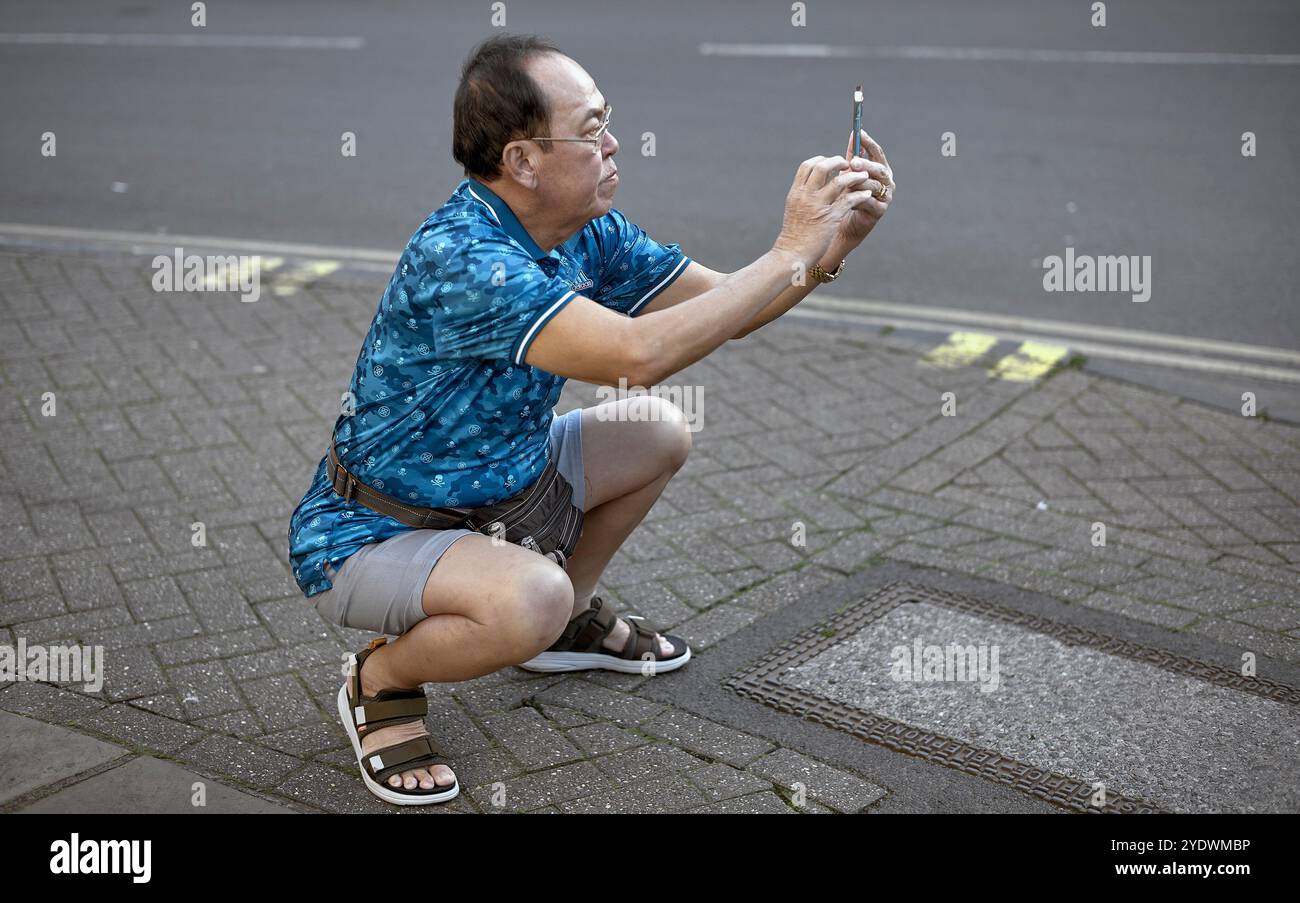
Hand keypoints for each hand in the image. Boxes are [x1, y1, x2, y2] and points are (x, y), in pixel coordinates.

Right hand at [773, 154, 881, 264]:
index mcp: (796, 192)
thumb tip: (815, 183)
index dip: (821, 160)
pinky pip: (849, 200)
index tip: (831, 163)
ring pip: (839, 182)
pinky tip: (866, 194)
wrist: (792, 254)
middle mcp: (806, 196)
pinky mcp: (831, 218)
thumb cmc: (794, 234)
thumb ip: (804, 195)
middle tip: (848, 164)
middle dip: (837, 162)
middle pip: (822, 167)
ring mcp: (818, 206)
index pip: (807, 165)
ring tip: (864, 176)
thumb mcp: (794, 209)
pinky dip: (860, 195)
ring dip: (854, 176)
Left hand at [837, 127, 893, 247]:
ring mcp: (886, 196)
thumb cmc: (848, 195)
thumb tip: (854, 134)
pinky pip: (868, 201)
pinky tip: (847, 196)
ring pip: (873, 185)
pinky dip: (857, 197)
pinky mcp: (880, 211)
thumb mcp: (850, 173)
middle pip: (878, 169)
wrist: (845, 222)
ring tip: (845, 181)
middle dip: (866, 164)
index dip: (869, 143)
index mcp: (881, 169)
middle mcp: (887, 182)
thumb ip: (853, 155)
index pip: (877, 153)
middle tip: (853, 162)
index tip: (860, 133)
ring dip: (859, 182)